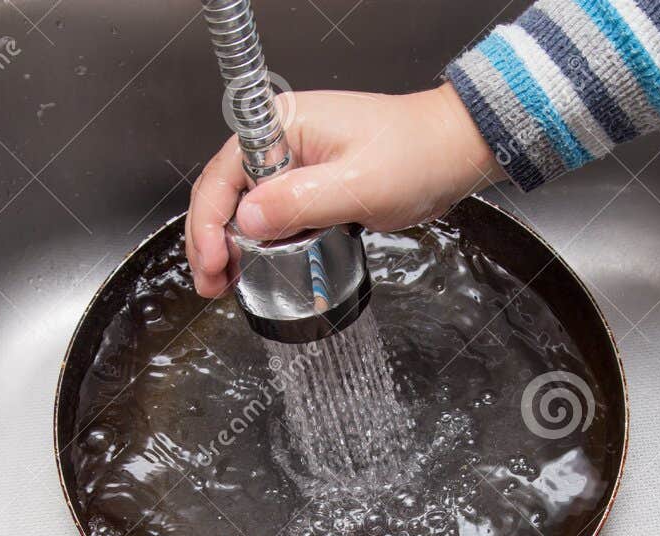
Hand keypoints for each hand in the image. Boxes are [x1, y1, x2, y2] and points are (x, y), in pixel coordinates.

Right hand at [186, 84, 502, 296]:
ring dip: (230, 244)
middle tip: (212, 284)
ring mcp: (293, 161)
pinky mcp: (309, 183)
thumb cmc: (416, 155)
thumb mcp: (357, 185)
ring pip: (244, 205)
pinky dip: (258, 240)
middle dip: (211, 240)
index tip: (212, 262)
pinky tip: (254, 265)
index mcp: (282, 126)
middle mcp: (280, 139)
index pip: (224, 174)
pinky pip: (271, 212)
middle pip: (224, 191)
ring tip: (225, 283)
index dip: (208, 222)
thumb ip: (299, 202)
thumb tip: (247, 220)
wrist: (451, 151)